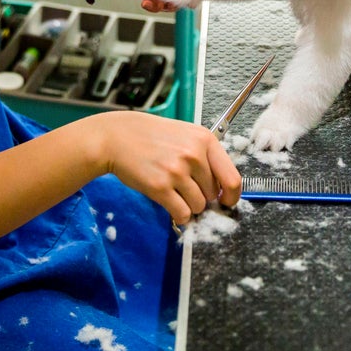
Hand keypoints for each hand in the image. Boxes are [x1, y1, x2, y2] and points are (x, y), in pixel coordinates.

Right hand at [83, 113, 241, 225]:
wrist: (118, 137)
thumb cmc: (153, 137)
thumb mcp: (186, 135)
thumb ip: (206, 157)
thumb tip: (224, 188)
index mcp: (205, 140)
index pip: (232, 178)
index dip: (232, 196)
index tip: (227, 201)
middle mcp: (193, 155)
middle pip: (213, 195)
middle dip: (202, 196)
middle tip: (185, 187)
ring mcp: (176, 171)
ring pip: (198, 206)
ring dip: (189, 205)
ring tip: (174, 191)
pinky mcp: (160, 187)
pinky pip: (182, 213)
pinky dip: (179, 215)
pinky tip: (170, 203)